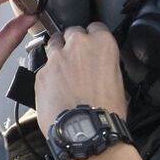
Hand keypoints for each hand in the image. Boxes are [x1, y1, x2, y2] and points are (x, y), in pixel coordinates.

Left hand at [36, 23, 144, 159]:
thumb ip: (107, 65)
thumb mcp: (119, 82)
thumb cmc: (108, 111)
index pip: (96, 26)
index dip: (94, 37)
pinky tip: (54, 91)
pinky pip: (43, 68)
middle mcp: (77, 45)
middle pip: (71, 32)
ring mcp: (55, 58)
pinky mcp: (40, 74)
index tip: (93, 46)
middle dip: (73, 43)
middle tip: (77, 60)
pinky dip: (48, 76)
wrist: (86, 132)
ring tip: (62, 72)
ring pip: (53, 45)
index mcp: (102, 43)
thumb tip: (102, 66)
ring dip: (57, 54)